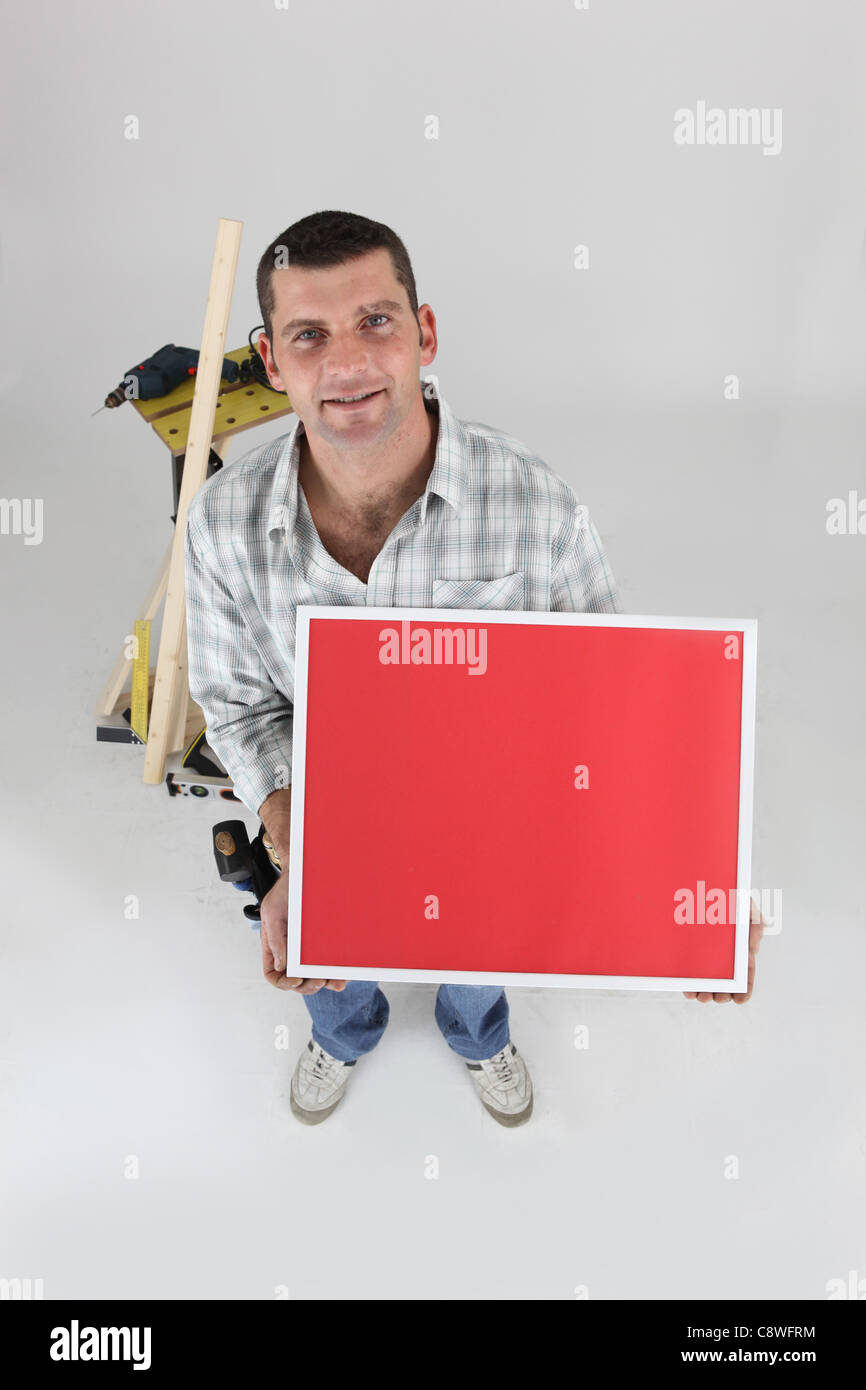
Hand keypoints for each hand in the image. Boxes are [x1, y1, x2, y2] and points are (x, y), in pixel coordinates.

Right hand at [259, 869, 347, 993]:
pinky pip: (331, 962)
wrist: (307, 873)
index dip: (283, 983)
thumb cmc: (286, 891)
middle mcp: (292, 952)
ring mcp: (309, 949)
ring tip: (333, 981)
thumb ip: (274, 940)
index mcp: (275, 947)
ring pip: (315, 975)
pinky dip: (337, 971)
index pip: (274, 974)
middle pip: (297, 981)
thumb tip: (282, 967)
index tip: (296, 980)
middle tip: (317, 981)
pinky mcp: (326, 943)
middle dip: (307, 986)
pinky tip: (342, 974)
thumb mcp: (273, 912)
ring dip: (325, 982)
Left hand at [683, 896, 764, 1003]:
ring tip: (702, 998)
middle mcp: (723, 957)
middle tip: (717, 998)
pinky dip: (688, 984)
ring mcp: (705, 955)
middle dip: (722, 994)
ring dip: (705, 993)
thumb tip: (754, 948)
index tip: (740, 1000)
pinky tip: (687, 990)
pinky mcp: (688, 953)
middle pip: (726, 982)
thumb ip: (755, 923)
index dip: (745, 990)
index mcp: (740, 951)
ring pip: (707, 981)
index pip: (746, 974)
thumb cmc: (730, 897)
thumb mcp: (747, 906)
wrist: (702, 885)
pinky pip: (689, 972)